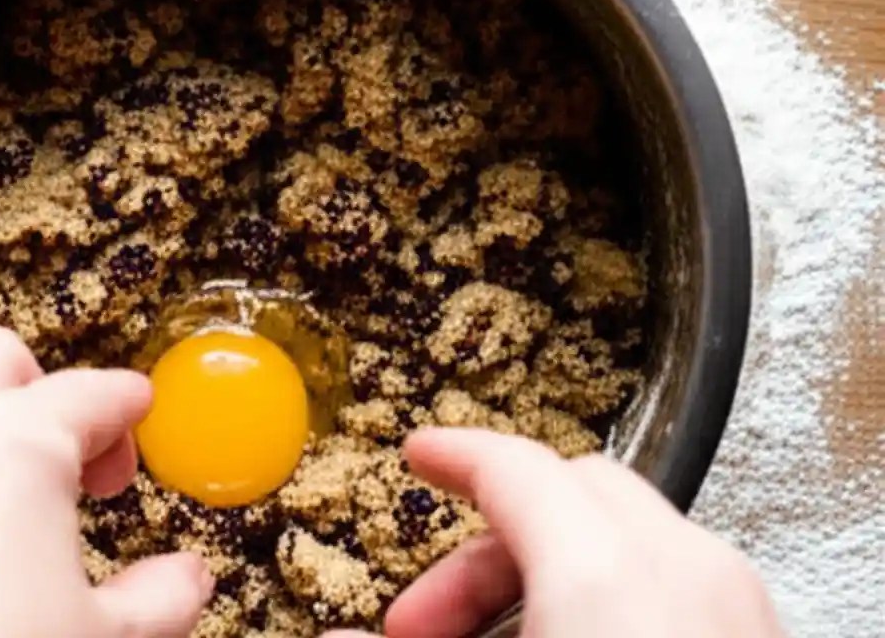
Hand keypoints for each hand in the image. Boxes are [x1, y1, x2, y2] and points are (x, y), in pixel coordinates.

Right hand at [329, 429, 783, 637]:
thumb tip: (335, 637)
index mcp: (608, 573)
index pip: (513, 466)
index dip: (451, 452)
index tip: (419, 453)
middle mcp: (686, 573)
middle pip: (569, 497)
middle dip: (487, 543)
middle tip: (427, 618)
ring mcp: (736, 610)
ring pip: (623, 542)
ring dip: (544, 575)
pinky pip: (670, 589)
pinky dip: (606, 602)